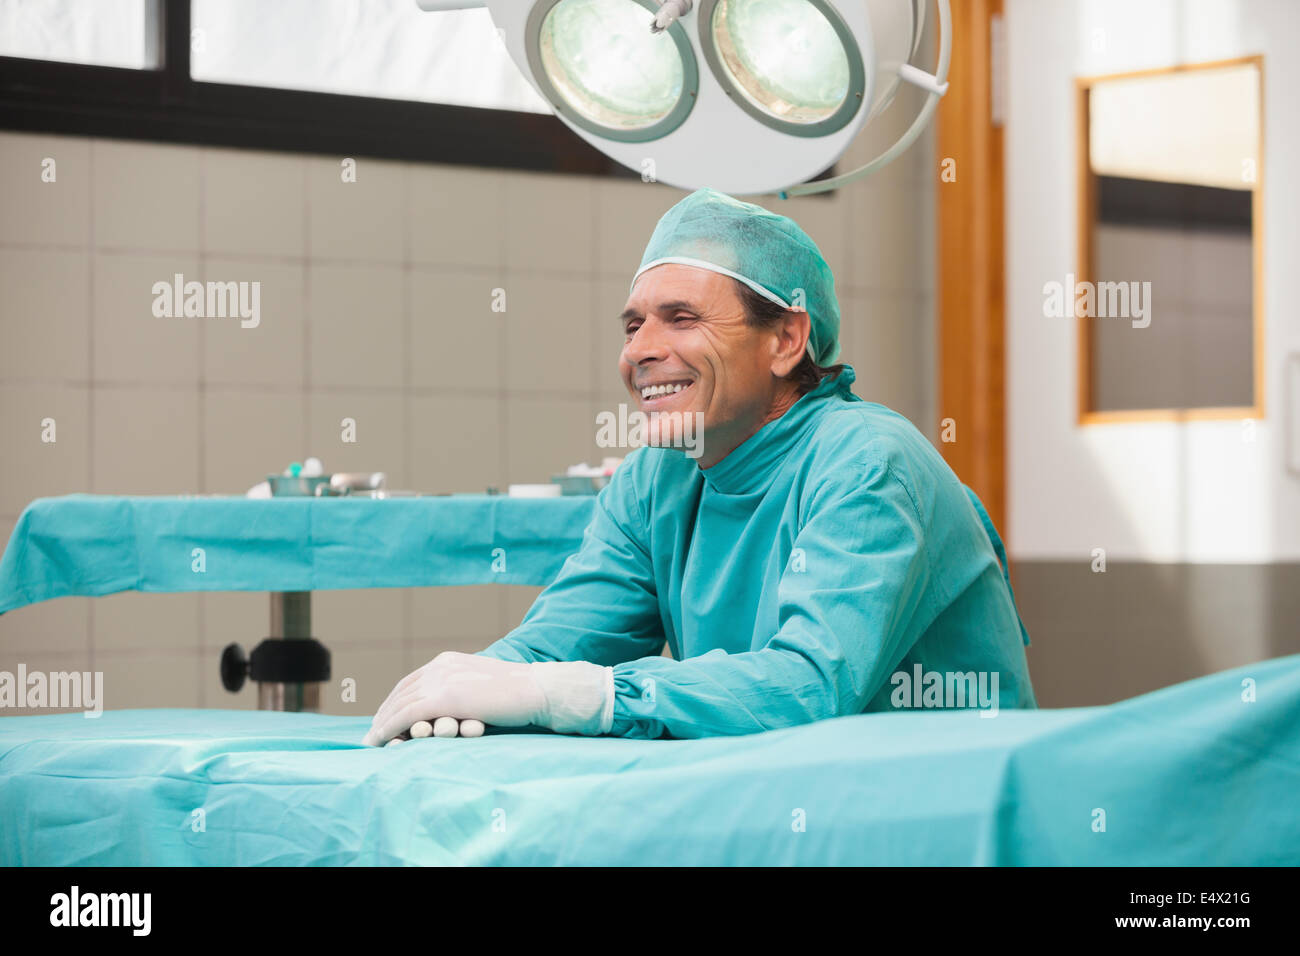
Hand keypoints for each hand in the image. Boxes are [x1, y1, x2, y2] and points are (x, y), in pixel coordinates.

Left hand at [364, 652, 546, 746]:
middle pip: (401, 692)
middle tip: (371, 734)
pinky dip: (390, 728)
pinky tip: (382, 740)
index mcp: (448, 661)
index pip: (411, 682)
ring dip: (382, 724)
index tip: (383, 718)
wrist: (535, 690)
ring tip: (371, 742)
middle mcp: (440, 666)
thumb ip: (460, 690)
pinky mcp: (445, 698)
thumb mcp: (480, 685)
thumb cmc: (516, 694)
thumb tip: (449, 707)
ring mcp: (442, 680)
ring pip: (400, 704)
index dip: (394, 701)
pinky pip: (408, 714)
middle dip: (383, 714)